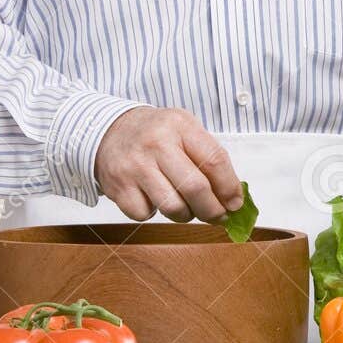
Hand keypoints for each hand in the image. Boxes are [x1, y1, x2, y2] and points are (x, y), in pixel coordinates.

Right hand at [94, 106, 243, 223]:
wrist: (107, 131)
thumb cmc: (156, 134)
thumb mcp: (184, 130)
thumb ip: (209, 158)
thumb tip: (232, 197)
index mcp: (180, 126)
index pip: (214, 160)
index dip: (229, 187)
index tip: (235, 203)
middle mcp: (156, 144)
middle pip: (195, 188)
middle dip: (213, 210)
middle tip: (217, 216)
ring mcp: (135, 166)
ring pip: (173, 207)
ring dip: (186, 215)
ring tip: (185, 206)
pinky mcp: (118, 187)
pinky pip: (146, 215)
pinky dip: (153, 213)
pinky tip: (152, 197)